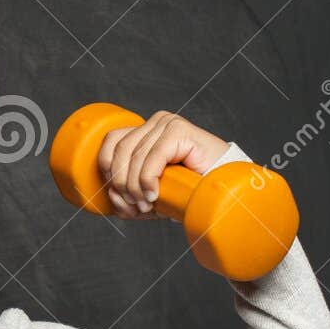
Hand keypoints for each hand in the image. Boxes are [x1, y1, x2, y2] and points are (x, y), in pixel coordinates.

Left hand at [98, 111, 228, 220]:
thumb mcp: (149, 195)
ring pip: (135, 156)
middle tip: (135, 206)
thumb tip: (111, 193)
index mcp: (145, 131)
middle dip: (122, 183)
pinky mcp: (179, 130)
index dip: (107, 168)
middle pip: (121, 150)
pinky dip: (148, 180)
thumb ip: (126, 195)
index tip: (116, 193)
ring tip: (147, 205)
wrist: (222, 190)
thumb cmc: (187, 191)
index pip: (111, 141)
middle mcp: (155, 122)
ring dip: (135, 187)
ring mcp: (168, 124)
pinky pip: (153, 157)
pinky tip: (155, 196)